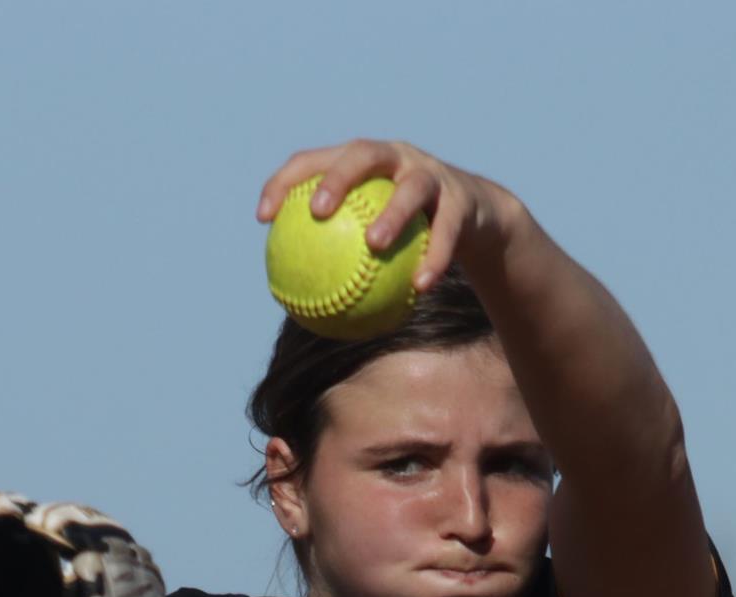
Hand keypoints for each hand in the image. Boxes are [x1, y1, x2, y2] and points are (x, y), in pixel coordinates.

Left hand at [255, 141, 514, 295]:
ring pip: (412, 187)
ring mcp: (431, 173)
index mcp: (362, 162)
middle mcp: (396, 157)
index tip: (263, 217)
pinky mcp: (462, 197)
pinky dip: (435, 256)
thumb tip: (290, 302)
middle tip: (318, 212)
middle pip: (363, 154)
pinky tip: (420, 286)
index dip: (285, 182)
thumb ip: (334, 256)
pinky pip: (447, 229)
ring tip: (375, 244)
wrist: (473, 217)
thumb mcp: (371, 236)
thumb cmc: (407, 232)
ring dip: (393, 213)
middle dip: (339, 178)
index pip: (314, 160)